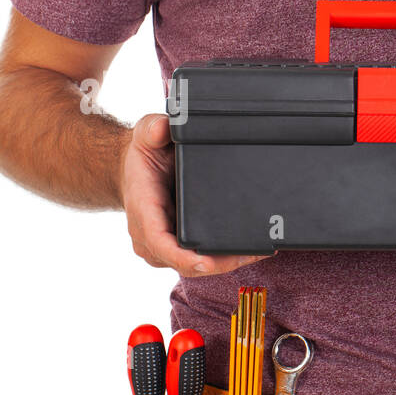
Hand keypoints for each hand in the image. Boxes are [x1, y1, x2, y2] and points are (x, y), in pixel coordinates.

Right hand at [120, 114, 268, 276]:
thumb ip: (152, 129)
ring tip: (259, 250)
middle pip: (184, 262)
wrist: (135, 171)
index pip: (159, 242)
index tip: (206, 263)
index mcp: (143, 210)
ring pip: (195, 266)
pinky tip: (251, 250)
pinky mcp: (176, 248)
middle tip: (252, 254)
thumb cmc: (143, 157)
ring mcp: (163, 246)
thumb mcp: (144, 136)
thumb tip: (162, 128)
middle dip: (218, 264)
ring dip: (226, 263)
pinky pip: (200, 261)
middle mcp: (150, 235)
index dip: (183, 257)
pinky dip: (225, 258)